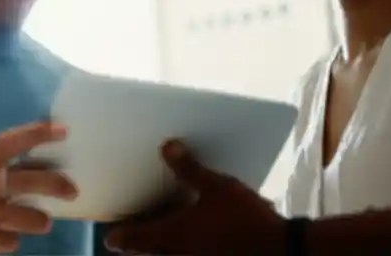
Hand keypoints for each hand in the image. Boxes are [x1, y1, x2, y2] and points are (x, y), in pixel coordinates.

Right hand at [0, 121, 78, 255]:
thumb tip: (23, 173)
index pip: (13, 140)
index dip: (40, 133)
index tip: (64, 130)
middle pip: (34, 179)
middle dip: (59, 185)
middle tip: (72, 190)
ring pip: (32, 217)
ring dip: (38, 221)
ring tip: (39, 222)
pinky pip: (12, 242)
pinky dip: (8, 242)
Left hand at [104, 140, 285, 255]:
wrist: (280, 249)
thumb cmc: (245, 218)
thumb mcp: (217, 186)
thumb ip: (190, 168)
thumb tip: (167, 145)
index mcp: (174, 234)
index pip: (134, 239)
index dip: (119, 236)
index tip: (110, 235)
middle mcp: (179, 253)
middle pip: (147, 253)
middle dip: (137, 245)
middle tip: (128, 235)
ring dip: (160, 246)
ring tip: (161, 233)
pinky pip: (188, 255)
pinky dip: (182, 248)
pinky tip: (194, 235)